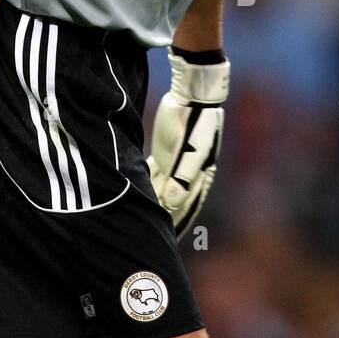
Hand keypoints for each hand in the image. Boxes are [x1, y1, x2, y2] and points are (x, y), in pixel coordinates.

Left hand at [147, 48, 229, 238]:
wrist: (194, 94)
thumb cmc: (193, 122)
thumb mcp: (188, 149)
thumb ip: (181, 177)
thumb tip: (170, 204)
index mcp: (197, 177)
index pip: (185, 207)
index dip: (176, 225)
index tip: (166, 243)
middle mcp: (189, 174)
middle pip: (175, 204)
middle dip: (166, 222)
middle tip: (151, 241)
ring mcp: (178, 164)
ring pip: (164, 191)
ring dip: (156, 207)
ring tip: (144, 224)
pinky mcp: (168, 153)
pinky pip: (157, 176)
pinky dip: (150, 187)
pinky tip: (140, 196)